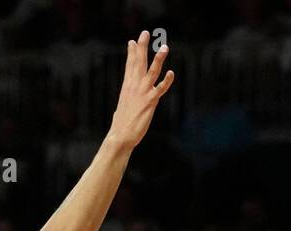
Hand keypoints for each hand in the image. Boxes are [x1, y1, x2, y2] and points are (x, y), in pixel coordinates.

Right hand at [107, 31, 174, 149]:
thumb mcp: (123, 106)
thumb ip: (128, 98)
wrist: (120, 137)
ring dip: (158, 59)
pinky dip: (166, 81)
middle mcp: (134, 87)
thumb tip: (127, 99)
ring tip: (164, 47)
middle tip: (145, 33)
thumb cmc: (121, 125)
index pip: (129, 66)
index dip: (132, 53)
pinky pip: (160, 89)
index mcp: (127, 87)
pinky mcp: (149, 102)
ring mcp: (142, 94)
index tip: (132, 41)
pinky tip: (171, 72)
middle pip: (138, 63)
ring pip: (151, 72)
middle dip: (142, 48)